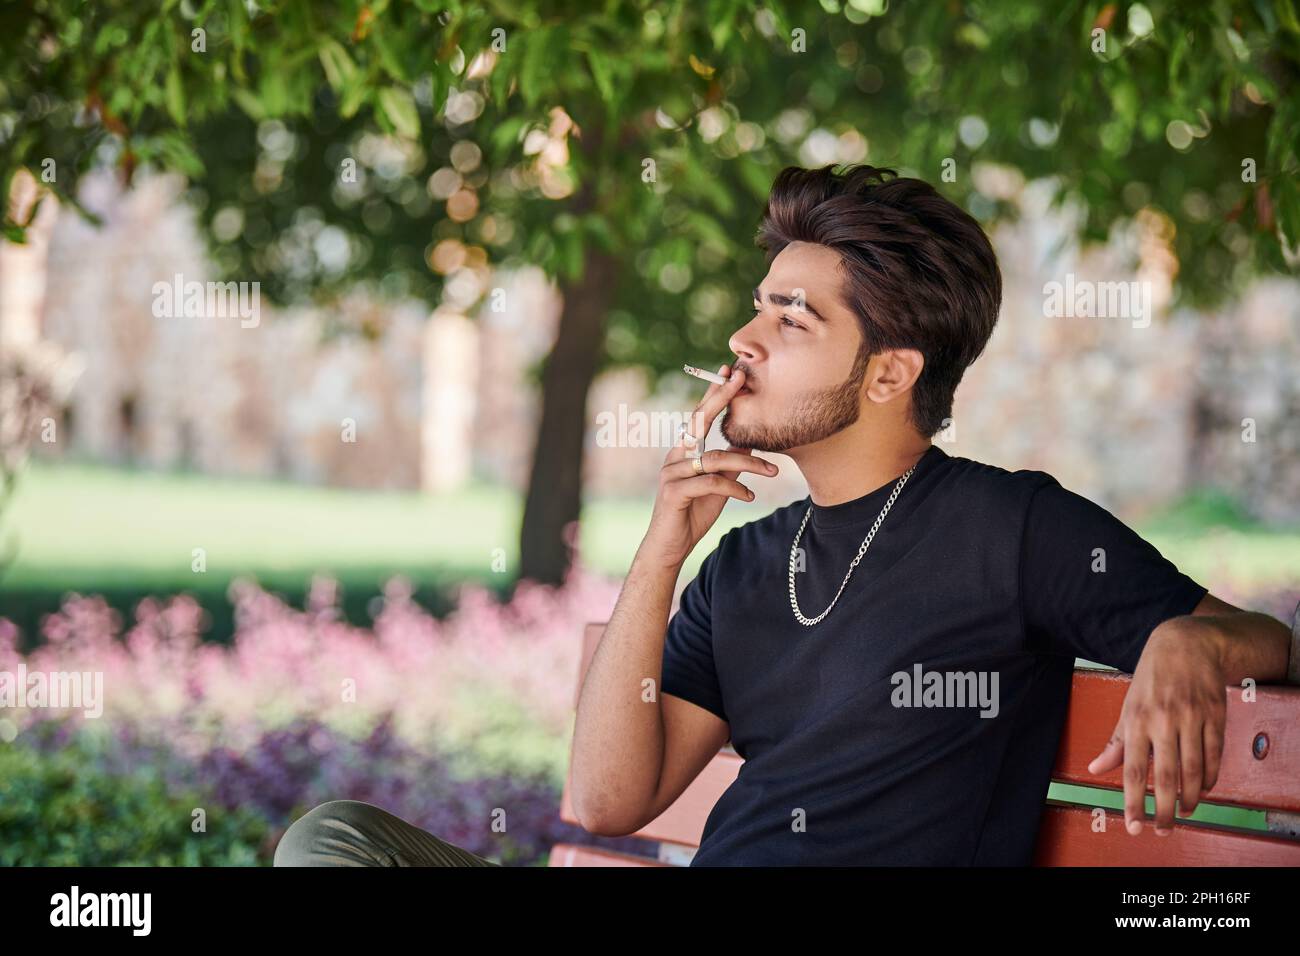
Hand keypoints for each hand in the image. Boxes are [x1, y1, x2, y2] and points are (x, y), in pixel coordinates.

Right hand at [639, 363, 777, 568]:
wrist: (670, 547)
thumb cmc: (693, 513)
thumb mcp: (719, 485)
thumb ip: (731, 463)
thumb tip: (752, 442)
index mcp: (684, 451)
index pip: (700, 416)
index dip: (714, 393)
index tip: (730, 371)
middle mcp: (675, 456)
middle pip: (698, 421)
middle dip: (720, 398)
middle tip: (740, 379)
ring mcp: (672, 473)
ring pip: (715, 458)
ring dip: (749, 464)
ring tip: (773, 472)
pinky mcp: (673, 492)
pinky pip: (709, 483)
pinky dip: (733, 488)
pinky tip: (750, 497)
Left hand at [1086, 619, 1226, 835]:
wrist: (1187, 644)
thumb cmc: (1151, 677)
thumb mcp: (1127, 705)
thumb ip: (1116, 742)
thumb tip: (1094, 769)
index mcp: (1136, 719)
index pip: (1131, 769)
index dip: (1132, 801)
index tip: (1133, 825)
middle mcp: (1164, 721)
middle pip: (1165, 776)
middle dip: (1163, 809)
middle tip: (1161, 830)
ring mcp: (1192, 719)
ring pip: (1194, 771)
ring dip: (1189, 798)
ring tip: (1182, 813)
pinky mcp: (1215, 717)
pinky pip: (1215, 756)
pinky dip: (1210, 778)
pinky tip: (1203, 790)